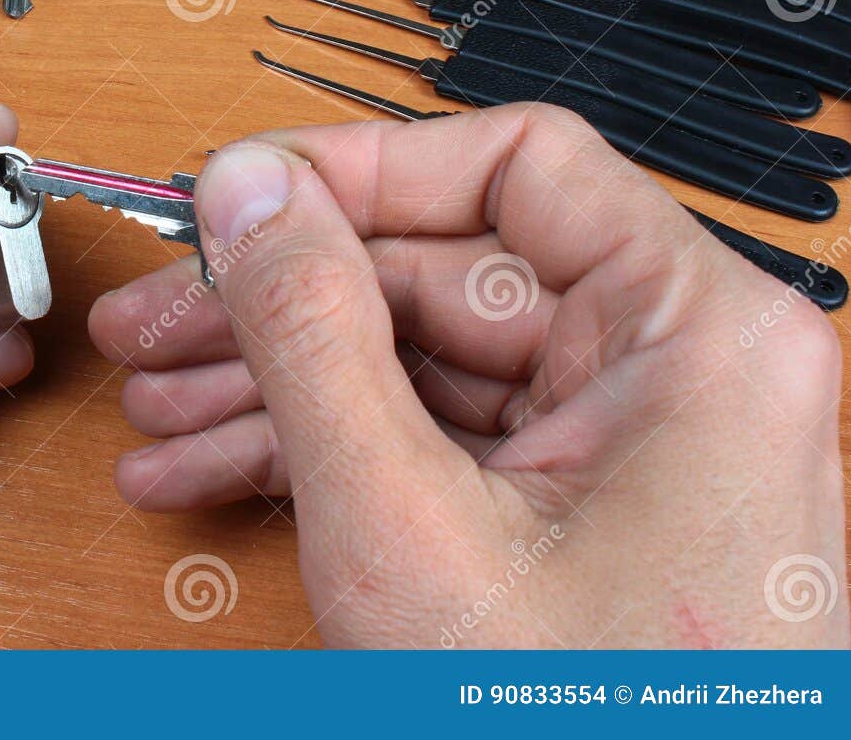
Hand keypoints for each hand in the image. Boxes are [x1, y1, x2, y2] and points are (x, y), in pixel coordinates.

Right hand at [90, 105, 848, 647]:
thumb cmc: (573, 737)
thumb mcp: (404, 520)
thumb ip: (312, 331)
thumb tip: (248, 191)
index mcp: (695, 336)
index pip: (515, 167)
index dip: (357, 169)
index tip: (237, 193)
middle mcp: (673, 374)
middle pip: (439, 274)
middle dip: (273, 309)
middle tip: (154, 326)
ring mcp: (621, 449)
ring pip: (416, 362)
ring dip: (272, 388)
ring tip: (155, 417)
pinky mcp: (572, 510)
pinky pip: (431, 439)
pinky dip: (321, 454)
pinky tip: (206, 474)